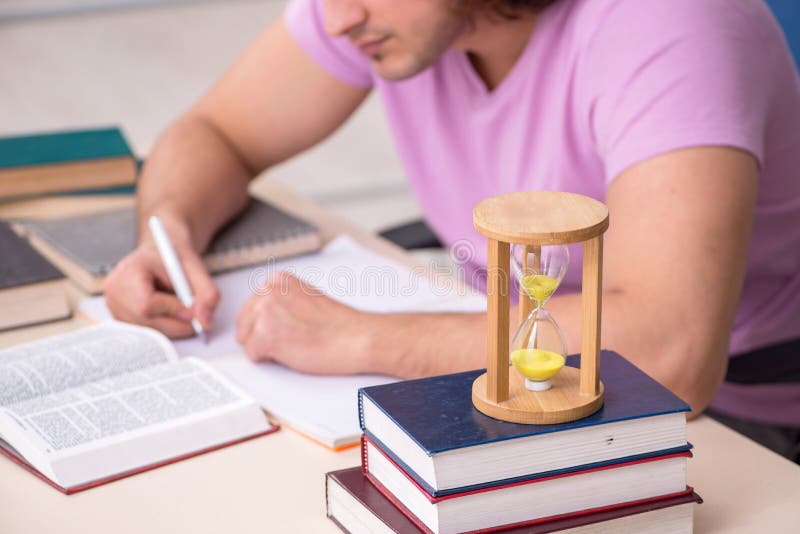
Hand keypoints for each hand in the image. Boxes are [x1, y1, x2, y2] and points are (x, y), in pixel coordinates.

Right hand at [103, 222, 219, 337]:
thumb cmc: (177, 258)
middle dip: (176, 324)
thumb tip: (206, 322)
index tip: (193, 311)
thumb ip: (207, 294)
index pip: (146, 302)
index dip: (172, 310)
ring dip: (171, 326)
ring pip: (146, 329)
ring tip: (180, 308)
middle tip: (196, 321)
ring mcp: (113, 303)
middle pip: (145, 320)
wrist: (162, 253)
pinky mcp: (119, 315)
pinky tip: (169, 313)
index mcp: (130, 269)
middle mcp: (114, 288)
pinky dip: (162, 327)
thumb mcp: (197, 270)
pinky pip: (144, 331)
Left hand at [236, 272, 372, 374]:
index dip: (268, 324)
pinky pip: (252, 356)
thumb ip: (280, 302)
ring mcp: (265, 312)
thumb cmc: (338, 325)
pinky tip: (292, 352)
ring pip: (246, 340)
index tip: (289, 327)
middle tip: (293, 339)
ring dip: (267, 348)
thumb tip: (259, 317)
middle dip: (263, 336)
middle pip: (244, 324)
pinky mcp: (265, 335)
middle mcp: (268, 291)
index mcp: (277, 280)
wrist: (356, 338)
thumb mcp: (304, 299)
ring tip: (294, 343)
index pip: (251, 308)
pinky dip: (270, 360)